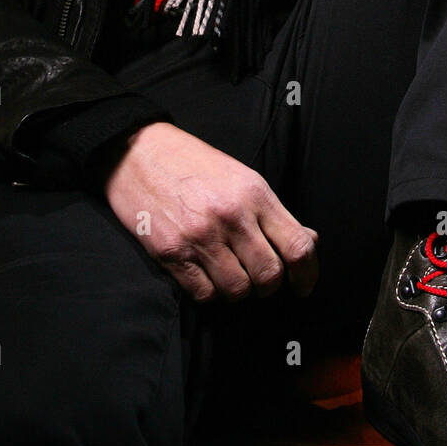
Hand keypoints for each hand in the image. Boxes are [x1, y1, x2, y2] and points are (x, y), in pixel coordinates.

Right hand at [103, 121, 319, 303]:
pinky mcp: (171, 252)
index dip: (307, 274)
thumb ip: (274, 213)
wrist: (137, 151)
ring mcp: (200, 236)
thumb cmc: (193, 164)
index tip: (302, 285)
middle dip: (268, 286)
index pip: (297, 246)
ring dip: (238, 290)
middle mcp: (231, 216)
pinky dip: (209, 291)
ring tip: (229, 274)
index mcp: (255, 194)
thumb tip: (308, 242)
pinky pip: (204, 294)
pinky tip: (204, 274)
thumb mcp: (242, 177)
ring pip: (238, 290)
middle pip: (270, 275)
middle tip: (258, 278)